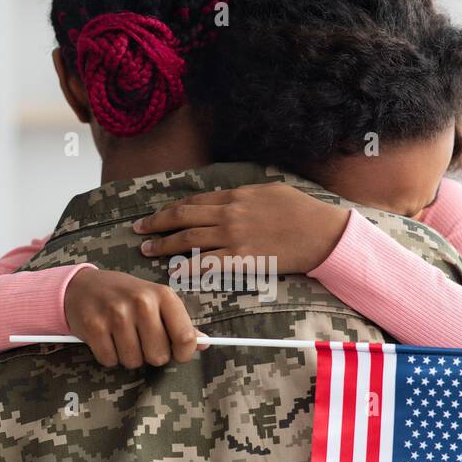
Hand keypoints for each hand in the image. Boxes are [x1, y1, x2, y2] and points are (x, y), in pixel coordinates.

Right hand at [62, 268, 201, 368]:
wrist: (83, 285)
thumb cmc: (125, 296)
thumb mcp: (156, 301)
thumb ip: (180, 323)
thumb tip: (204, 344)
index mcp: (162, 295)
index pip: (185, 337)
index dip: (184, 353)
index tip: (177, 353)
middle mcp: (141, 302)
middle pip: (159, 356)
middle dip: (151, 355)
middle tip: (142, 340)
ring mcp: (116, 314)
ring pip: (134, 361)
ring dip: (129, 356)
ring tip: (123, 338)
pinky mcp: (94, 326)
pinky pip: (110, 360)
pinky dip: (109, 356)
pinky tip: (107, 339)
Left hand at [132, 183, 351, 274]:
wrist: (322, 232)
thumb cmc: (303, 211)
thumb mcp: (272, 190)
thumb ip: (247, 194)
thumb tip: (233, 197)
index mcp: (236, 195)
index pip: (194, 201)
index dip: (171, 209)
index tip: (155, 215)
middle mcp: (229, 213)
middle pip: (183, 217)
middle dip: (157, 224)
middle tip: (139, 230)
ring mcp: (234, 236)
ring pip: (189, 239)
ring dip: (164, 245)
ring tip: (148, 250)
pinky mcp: (242, 257)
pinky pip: (207, 263)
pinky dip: (187, 267)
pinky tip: (173, 271)